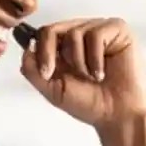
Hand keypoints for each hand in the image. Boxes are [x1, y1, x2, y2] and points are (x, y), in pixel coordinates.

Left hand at [19, 18, 145, 145]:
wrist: (118, 115)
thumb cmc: (90, 103)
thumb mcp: (52, 89)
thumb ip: (33, 69)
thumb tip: (27, 46)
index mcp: (64, 47)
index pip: (42, 34)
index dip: (40, 51)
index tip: (46, 73)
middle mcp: (80, 34)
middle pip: (53, 29)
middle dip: (53, 54)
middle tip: (61, 75)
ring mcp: (99, 30)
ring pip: (74, 32)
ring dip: (79, 62)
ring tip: (92, 77)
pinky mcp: (118, 30)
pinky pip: (97, 34)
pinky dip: (95, 58)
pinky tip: (102, 73)